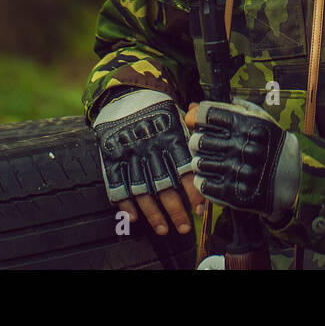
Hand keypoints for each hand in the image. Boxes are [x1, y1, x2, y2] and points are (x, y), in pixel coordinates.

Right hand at [93, 89, 204, 235]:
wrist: (124, 95)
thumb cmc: (158, 111)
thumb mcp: (178, 116)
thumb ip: (194, 134)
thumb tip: (213, 140)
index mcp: (169, 137)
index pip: (185, 169)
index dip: (194, 192)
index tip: (200, 210)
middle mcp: (149, 148)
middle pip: (164, 186)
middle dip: (175, 210)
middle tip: (184, 228)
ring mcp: (129, 155)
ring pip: (142, 190)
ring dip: (153, 214)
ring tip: (163, 230)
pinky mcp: (111, 159)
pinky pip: (117, 185)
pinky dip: (125, 204)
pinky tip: (134, 219)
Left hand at [187, 99, 300, 216]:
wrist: (289, 177)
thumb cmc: (269, 143)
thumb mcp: (259, 119)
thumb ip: (229, 108)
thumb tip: (193, 105)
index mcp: (248, 125)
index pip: (208, 114)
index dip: (199, 118)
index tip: (200, 122)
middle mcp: (242, 147)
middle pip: (199, 140)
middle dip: (197, 141)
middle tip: (201, 143)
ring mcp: (237, 171)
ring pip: (198, 163)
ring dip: (199, 161)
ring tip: (207, 160)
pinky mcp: (234, 192)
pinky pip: (203, 184)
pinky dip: (202, 179)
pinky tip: (210, 175)